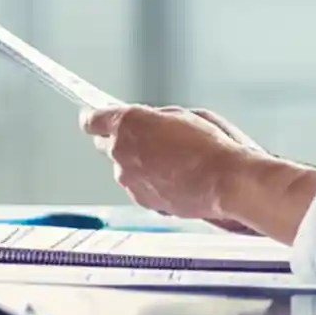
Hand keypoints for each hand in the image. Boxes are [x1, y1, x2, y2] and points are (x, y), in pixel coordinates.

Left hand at [81, 105, 263, 221]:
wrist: (224, 181)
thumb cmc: (209, 145)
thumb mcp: (181, 115)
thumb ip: (153, 119)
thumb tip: (148, 124)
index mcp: (127, 123)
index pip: (92, 119)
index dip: (96, 117)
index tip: (98, 117)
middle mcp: (121, 152)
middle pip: (105, 144)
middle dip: (119, 140)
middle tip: (144, 138)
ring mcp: (129, 179)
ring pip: (124, 167)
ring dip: (138, 162)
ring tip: (170, 160)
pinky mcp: (141, 199)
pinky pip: (138, 185)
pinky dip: (149, 181)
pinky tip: (174, 176)